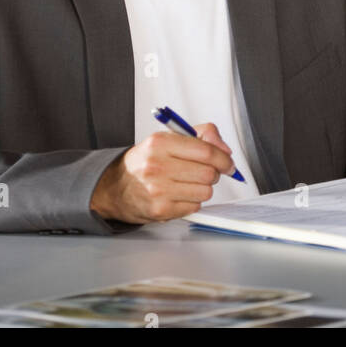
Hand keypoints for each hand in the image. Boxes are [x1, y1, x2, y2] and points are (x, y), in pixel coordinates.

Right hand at [90, 123, 237, 224]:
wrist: (116, 187)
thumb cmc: (146, 161)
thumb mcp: (168, 138)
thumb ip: (201, 136)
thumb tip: (225, 150)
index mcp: (161, 143)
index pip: (206, 151)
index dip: (223, 158)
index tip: (228, 162)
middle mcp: (158, 166)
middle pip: (208, 173)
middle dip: (213, 173)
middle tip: (205, 171)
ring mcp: (158, 190)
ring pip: (205, 192)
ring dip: (203, 188)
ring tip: (188, 183)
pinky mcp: (161, 210)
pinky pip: (194, 207)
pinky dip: (192, 201)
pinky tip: (179, 194)